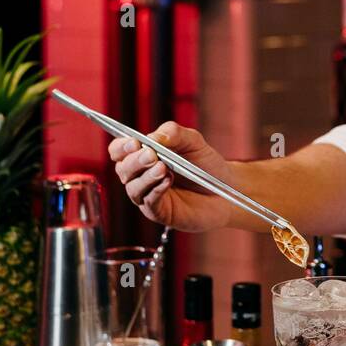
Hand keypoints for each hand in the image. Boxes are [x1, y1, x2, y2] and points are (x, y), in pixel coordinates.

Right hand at [109, 122, 237, 230]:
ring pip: (133, 187)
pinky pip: (149, 202)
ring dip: (146, 176)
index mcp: (143, 156)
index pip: (119, 151)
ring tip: (162, 167)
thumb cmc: (205, 164)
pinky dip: (156, 190)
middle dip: (135, 161)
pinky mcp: (160, 212)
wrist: (226, 189)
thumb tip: (153, 138)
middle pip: (123, 169)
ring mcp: (148, 195)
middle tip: (151, 155)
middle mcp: (140, 176)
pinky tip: (167, 181)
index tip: (134, 142)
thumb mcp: (193, 141)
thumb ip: (173, 133)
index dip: (121, 146)